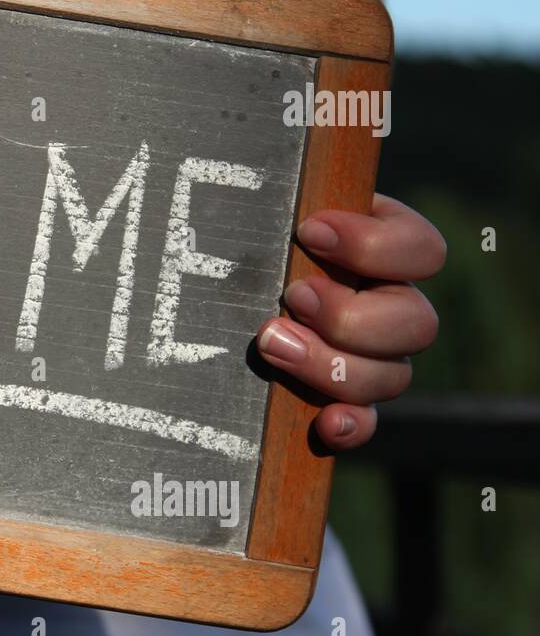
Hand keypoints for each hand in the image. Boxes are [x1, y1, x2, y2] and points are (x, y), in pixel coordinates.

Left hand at [256, 194, 444, 449]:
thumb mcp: (272, 217)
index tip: (308, 231)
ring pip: (393, 376)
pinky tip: (325, 422)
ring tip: (273, 342)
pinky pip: (366, 422)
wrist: (214, 296)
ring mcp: (375, 357)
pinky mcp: (346, 397)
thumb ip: (288, 210)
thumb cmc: (251, 243)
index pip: (422, 251)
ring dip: (333, 365)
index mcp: (385, 253)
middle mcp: (392, 307)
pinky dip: (350, 425)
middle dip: (349, 315)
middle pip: (416, 324)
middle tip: (292, 296)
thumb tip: (293, 216)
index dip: (372, 245)